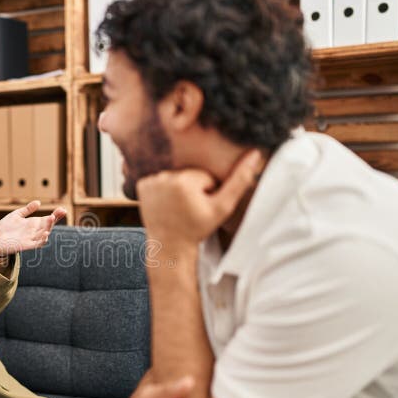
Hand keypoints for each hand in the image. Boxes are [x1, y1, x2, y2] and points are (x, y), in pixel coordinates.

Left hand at [0, 200, 66, 255]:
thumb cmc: (7, 228)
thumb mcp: (17, 215)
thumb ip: (27, 209)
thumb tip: (38, 202)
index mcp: (35, 223)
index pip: (48, 219)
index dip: (57, 215)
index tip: (63, 209)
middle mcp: (36, 231)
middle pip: (48, 225)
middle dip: (55, 219)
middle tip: (59, 212)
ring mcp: (32, 239)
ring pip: (44, 234)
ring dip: (48, 227)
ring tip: (51, 218)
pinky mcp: (26, 245)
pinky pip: (37, 244)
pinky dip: (42, 240)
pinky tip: (45, 234)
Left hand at [136, 150, 262, 244]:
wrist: (169, 244)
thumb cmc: (197, 228)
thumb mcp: (223, 207)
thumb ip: (239, 180)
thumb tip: (255, 154)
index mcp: (185, 180)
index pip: (204, 175)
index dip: (207, 190)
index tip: (201, 206)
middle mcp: (165, 176)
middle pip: (188, 173)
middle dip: (193, 188)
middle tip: (189, 208)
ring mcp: (150, 180)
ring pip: (174, 176)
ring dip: (178, 188)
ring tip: (178, 207)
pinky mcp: (141, 184)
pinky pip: (159, 178)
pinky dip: (163, 188)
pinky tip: (165, 203)